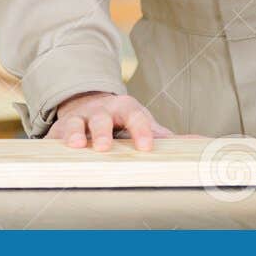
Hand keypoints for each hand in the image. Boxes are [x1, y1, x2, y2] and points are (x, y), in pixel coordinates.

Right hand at [48, 91, 173, 152]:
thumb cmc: (122, 120)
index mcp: (126, 108)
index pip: (135, 117)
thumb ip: (168, 136)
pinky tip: (52, 151)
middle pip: (102, 119)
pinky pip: (54, 136)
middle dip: (103, 132)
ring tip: (77, 145)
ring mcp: (79, 118)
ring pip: (76, 123)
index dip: (141, 131)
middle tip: (105, 147)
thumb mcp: (144, 122)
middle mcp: (101, 111)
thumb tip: (202, 144)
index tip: (146, 147)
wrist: (90, 104)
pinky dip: (53, 142)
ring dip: (76, 133)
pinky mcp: (60, 129)